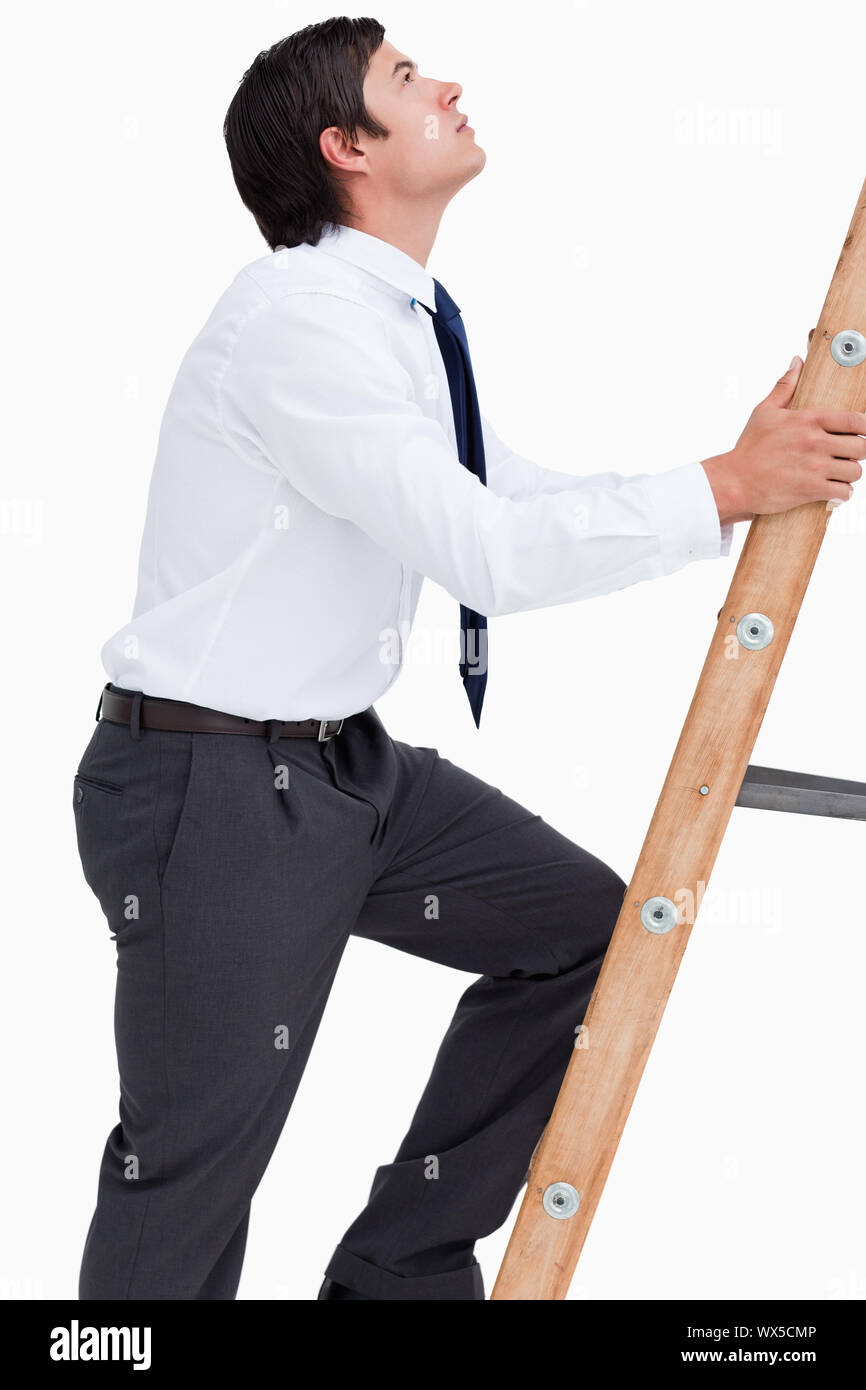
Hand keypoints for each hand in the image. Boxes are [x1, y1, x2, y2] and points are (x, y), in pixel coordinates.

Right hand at [701, 356, 865, 524]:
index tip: (861, 432)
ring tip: (839, 474)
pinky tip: (833, 490)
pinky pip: (844, 492)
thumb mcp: (764, 412)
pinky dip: (842, 493)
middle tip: (847, 455)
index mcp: (808, 420)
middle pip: (861, 447)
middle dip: (858, 452)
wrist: (734, 481)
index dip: (865, 427)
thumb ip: (785, 386)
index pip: (855, 420)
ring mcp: (815, 467)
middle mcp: (815, 442)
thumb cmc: (748, 448)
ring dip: (850, 474)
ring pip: (855, 471)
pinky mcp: (811, 490)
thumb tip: (797, 362)